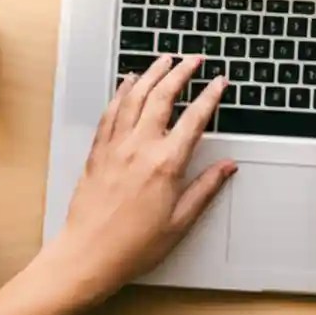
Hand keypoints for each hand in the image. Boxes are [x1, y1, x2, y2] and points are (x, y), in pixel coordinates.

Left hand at [26, 55, 234, 308]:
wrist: (88, 255)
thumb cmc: (133, 245)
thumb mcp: (180, 221)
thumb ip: (205, 188)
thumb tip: (227, 168)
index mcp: (166, 164)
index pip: (195, 118)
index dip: (210, 96)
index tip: (219, 82)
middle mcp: (140, 148)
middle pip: (163, 96)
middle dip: (181, 72)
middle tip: (194, 60)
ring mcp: (116, 146)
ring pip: (135, 97)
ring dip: (151, 74)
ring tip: (164, 60)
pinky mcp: (98, 151)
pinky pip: (111, 112)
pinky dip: (122, 92)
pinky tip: (128, 83)